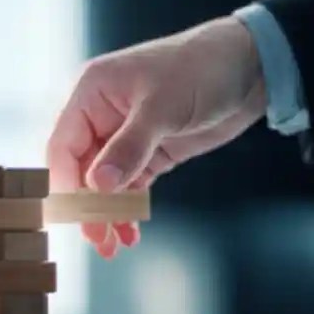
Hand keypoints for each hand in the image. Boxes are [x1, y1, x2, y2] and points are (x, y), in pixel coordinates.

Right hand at [46, 16, 266, 257]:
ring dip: (107, 214)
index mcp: (93, 93)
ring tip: (113, 245)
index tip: (78, 215)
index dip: (66, 183)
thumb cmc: (202, 68)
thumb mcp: (163, 107)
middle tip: (97, 238)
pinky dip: (128, 209)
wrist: (249, 68)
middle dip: (88, 207)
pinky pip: (129, 186)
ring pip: (103, 184)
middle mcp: (102, 115)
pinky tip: (130, 231)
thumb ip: (129, 147)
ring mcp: (125, 135)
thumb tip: (99, 185)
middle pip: (80, 170)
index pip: (64, 145)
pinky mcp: (149, 151)